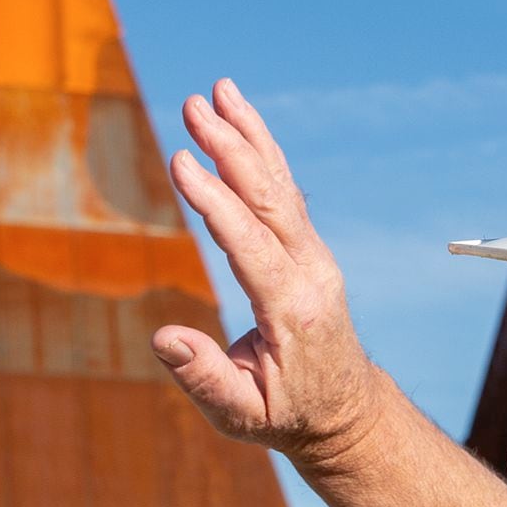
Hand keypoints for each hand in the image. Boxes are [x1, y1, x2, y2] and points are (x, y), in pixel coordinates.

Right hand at [153, 78, 381, 463]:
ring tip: (218, 90)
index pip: (250, 244)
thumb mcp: (240, 416)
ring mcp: (315, 256)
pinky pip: (283, 191)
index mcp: (293, 310)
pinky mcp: (309, 248)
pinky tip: (238, 119)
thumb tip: (163, 338)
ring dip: (247, 135)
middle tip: (192, 104)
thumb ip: (203, 378)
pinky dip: (261, 151)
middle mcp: (310, 272)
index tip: (181, 160)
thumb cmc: (286, 416)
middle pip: (268, 199)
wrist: (343, 413)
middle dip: (229, 148)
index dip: (215, 201)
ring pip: (279, 185)